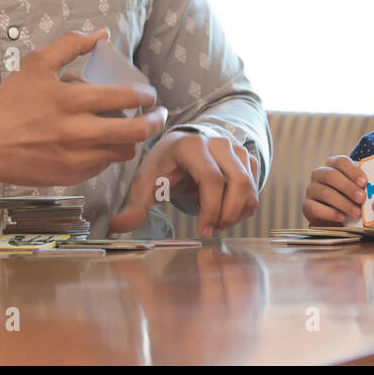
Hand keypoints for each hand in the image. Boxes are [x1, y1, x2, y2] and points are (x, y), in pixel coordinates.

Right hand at [0, 29, 166, 186]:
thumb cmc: (9, 101)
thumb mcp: (36, 63)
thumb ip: (72, 44)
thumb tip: (102, 33)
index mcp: (72, 100)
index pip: (127, 97)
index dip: (146, 95)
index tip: (150, 94)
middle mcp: (78, 132)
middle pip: (135, 133)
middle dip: (154, 122)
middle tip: (157, 115)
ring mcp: (75, 159)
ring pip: (123, 153)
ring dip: (130, 140)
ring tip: (126, 130)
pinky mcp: (70, 177)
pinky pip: (102, 167)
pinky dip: (106, 154)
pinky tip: (98, 143)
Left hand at [109, 130, 258, 236]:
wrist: (181, 146)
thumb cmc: (162, 166)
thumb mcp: (145, 182)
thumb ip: (135, 206)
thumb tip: (118, 226)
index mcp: (191, 146)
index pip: (212, 179)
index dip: (211, 209)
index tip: (203, 232)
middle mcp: (218, 143)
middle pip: (238, 183)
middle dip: (228, 214)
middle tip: (212, 231)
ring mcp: (235, 148)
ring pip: (250, 186)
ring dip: (238, 212)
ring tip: (218, 224)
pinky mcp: (245, 158)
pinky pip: (255, 186)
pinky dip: (245, 206)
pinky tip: (226, 213)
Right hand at [302, 155, 368, 225]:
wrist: (336, 217)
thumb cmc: (350, 197)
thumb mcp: (356, 186)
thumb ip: (362, 183)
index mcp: (332, 164)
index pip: (341, 162)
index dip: (353, 171)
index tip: (364, 182)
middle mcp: (319, 174)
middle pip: (331, 175)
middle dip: (348, 187)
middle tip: (361, 198)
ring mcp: (311, 189)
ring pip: (324, 192)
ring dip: (343, 203)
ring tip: (357, 213)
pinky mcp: (306, 206)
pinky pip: (315, 208)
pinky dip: (330, 213)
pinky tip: (342, 218)